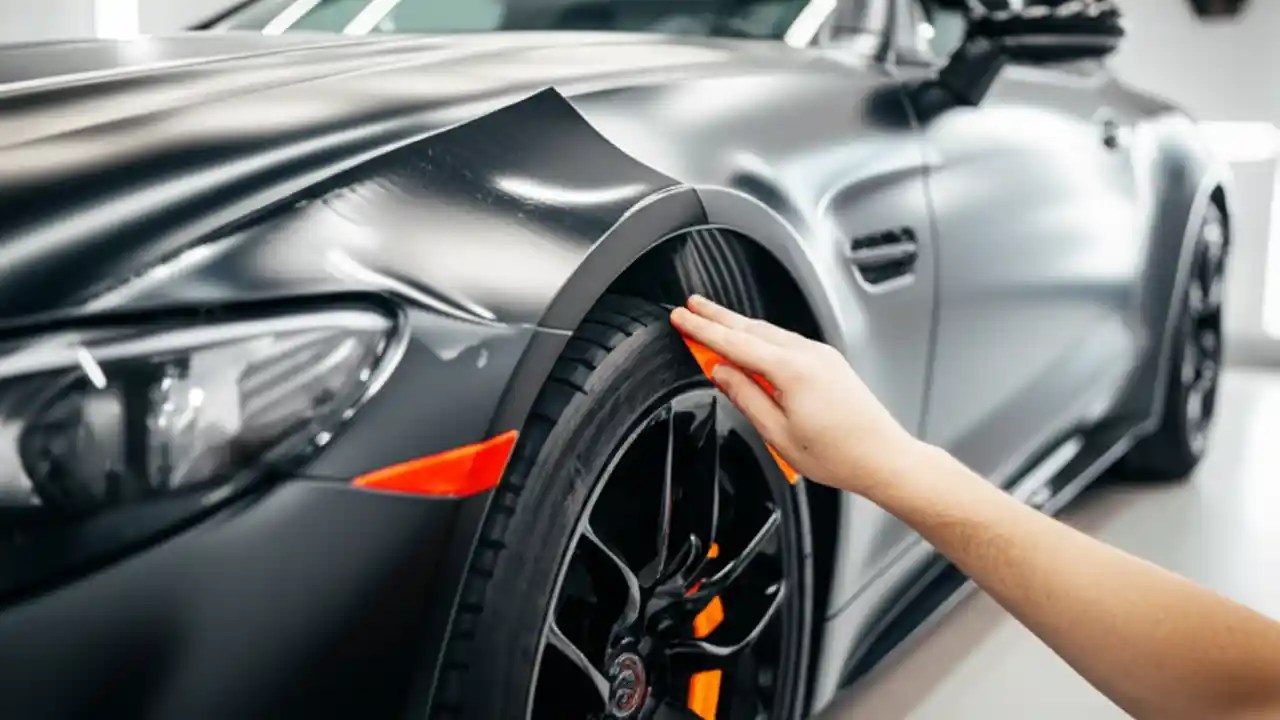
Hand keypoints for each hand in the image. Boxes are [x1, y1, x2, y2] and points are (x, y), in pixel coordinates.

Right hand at [670, 295, 924, 497]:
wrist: (884, 457)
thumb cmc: (839, 454)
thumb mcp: (778, 433)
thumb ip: (746, 397)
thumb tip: (721, 373)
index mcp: (792, 370)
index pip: (735, 343)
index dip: (703, 329)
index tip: (681, 318)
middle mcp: (809, 354)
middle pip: (752, 328)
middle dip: (718, 315)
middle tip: (691, 305)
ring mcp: (821, 355)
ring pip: (770, 332)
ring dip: (738, 325)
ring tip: (713, 321)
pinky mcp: (828, 361)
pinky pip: (786, 341)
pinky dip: (761, 337)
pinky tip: (751, 343)